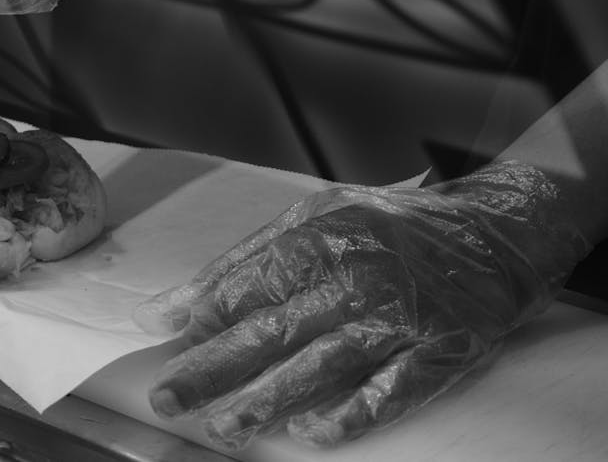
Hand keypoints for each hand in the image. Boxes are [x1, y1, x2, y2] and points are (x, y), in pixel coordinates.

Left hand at [134, 161, 588, 449]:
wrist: (494, 231)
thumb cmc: (388, 227)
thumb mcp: (312, 220)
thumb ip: (239, 263)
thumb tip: (166, 309)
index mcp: (318, 239)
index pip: (244, 286)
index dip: (199, 318)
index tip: (158, 344)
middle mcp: (354, 277)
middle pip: (270, 330)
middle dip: (213, 368)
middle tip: (168, 398)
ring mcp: (398, 316)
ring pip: (321, 365)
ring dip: (268, 400)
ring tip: (224, 428)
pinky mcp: (439, 350)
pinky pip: (390, 390)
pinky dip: (351, 413)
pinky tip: (311, 434)